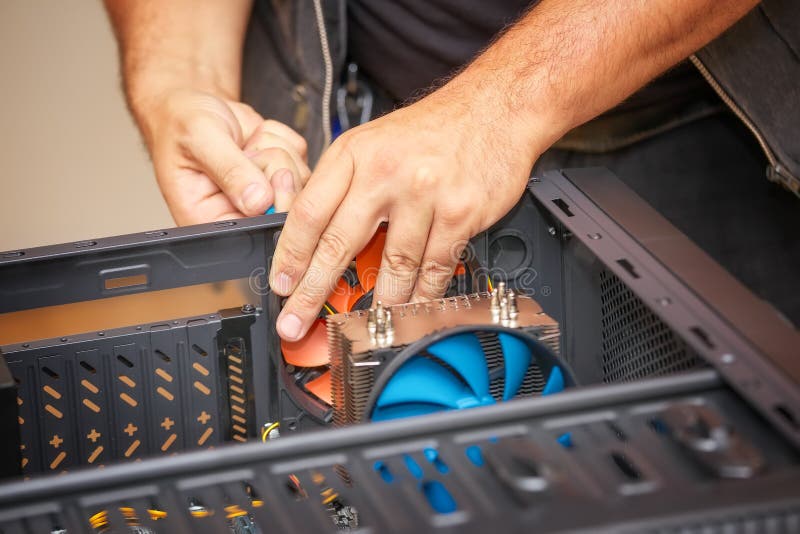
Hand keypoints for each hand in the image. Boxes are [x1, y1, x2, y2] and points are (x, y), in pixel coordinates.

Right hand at [136, 90, 309, 223]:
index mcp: (211, 219)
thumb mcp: (199, 140)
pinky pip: (302, 155)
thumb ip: (229, 170)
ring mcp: (268, 195)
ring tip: (244, 146)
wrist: (191, 107)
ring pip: (299, 179)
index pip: (255, 232)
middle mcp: (242, 214)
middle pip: (289, 206)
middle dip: (272, 169)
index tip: (260, 179)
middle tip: (246, 153)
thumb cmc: (182, 125)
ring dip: (275, 150)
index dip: (270, 206)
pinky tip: (255, 138)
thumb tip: (259, 201)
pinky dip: (282, 138)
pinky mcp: (283, 173)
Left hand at [269, 87, 543, 340]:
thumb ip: (343, 183)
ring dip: (378, 303)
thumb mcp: (373, 141)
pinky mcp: (459, 212)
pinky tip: (412, 306)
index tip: (281, 286)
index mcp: (354, 153)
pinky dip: (422, 293)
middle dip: (313, 292)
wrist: (495, 107)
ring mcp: (423, 192)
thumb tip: (312, 234)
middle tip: (297, 324)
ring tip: (366, 324)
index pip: (309, 211)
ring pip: (391, 265)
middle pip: (338, 244)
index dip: (290, 255)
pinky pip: (434, 267)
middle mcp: (384, 171)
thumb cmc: (432, 130)